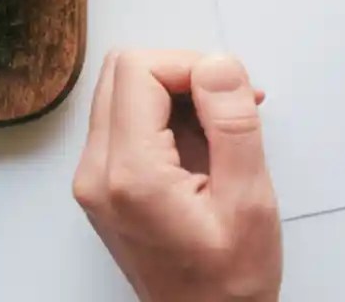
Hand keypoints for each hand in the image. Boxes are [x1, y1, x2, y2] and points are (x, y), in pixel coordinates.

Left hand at [74, 51, 281, 301]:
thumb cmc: (229, 281)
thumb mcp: (250, 199)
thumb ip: (232, 124)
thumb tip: (217, 65)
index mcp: (129, 175)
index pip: (138, 69)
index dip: (189, 65)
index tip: (227, 92)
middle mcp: (96, 173)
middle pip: (122, 72)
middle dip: (180, 73)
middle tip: (226, 104)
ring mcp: (94, 179)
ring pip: (122, 91)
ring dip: (174, 93)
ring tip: (221, 128)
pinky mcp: (103, 183)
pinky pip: (125, 120)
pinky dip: (164, 115)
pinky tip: (203, 143)